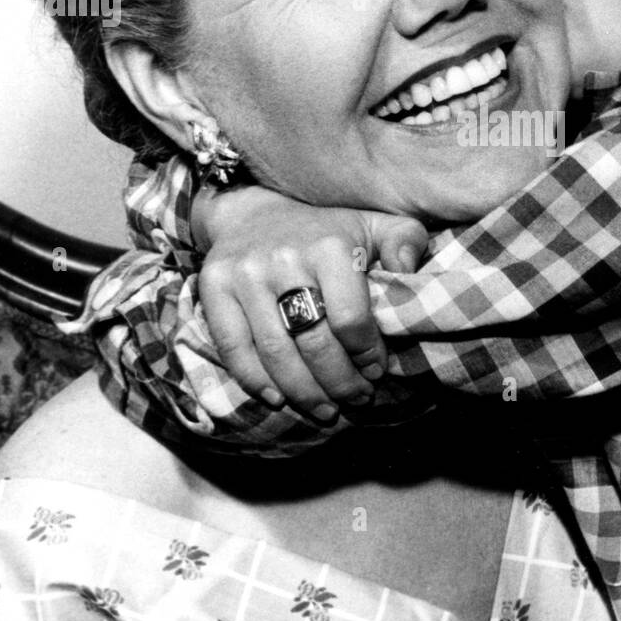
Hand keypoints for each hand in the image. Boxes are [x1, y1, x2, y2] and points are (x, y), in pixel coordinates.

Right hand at [195, 186, 427, 414]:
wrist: (255, 211)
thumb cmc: (326, 229)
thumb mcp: (374, 224)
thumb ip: (404, 241)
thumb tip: (407, 268)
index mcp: (329, 246)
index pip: (350, 319)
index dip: (366, 354)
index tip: (376, 370)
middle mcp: (283, 259)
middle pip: (313, 343)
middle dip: (339, 382)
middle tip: (355, 400)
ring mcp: (244, 275)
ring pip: (275, 352)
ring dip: (303, 392)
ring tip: (325, 410)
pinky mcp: (213, 286)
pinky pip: (233, 347)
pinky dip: (254, 381)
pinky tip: (278, 399)